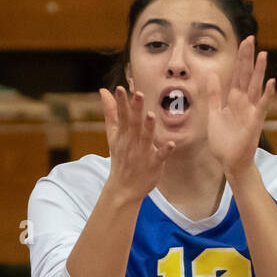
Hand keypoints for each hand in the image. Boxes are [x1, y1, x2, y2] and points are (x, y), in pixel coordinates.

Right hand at [99, 86, 175, 200]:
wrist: (123, 188)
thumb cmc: (120, 157)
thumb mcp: (113, 136)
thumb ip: (111, 113)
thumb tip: (104, 90)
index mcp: (123, 135)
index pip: (121, 116)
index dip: (121, 102)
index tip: (119, 88)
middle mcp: (132, 142)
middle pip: (134, 124)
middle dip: (136, 109)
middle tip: (138, 94)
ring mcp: (143, 153)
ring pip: (146, 138)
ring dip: (149, 127)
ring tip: (151, 115)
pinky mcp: (154, 164)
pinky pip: (160, 156)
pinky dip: (165, 150)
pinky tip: (171, 144)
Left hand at [204, 35, 274, 175]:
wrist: (230, 162)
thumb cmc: (224, 141)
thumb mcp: (214, 114)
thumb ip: (214, 95)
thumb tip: (212, 75)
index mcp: (233, 100)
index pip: (237, 74)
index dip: (240, 58)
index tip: (243, 41)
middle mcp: (244, 102)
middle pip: (247, 75)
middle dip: (248, 58)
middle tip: (251, 38)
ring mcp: (251, 111)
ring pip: (256, 87)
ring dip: (260, 71)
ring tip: (263, 54)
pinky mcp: (255, 122)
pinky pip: (262, 106)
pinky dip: (267, 95)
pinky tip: (271, 82)